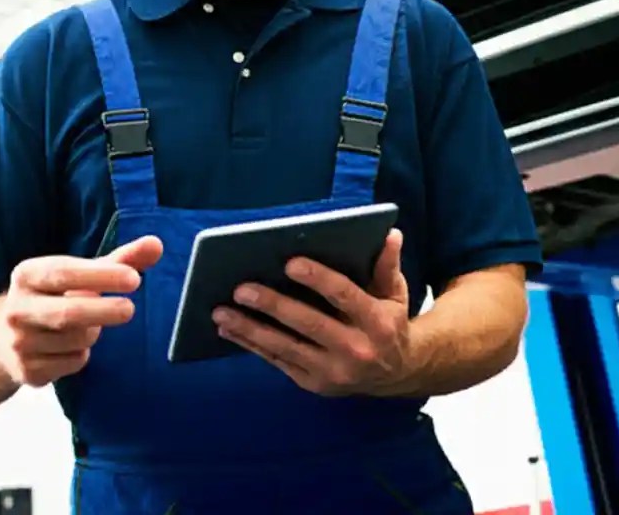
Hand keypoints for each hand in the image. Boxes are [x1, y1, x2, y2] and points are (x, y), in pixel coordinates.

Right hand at [0, 236, 162, 387]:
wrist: (0, 338)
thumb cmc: (51, 297)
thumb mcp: (78, 274)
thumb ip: (118, 260)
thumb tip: (156, 245)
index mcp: (26, 275)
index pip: (64, 273)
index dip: (101, 276)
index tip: (133, 278)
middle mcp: (17, 308)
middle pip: (68, 312)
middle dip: (104, 310)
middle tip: (129, 308)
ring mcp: (19, 342)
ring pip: (76, 340)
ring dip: (94, 332)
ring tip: (88, 323)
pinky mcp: (28, 371)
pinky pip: (73, 362)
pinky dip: (83, 354)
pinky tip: (72, 346)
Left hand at [213, 229, 413, 396]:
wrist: (397, 375)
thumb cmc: (389, 323)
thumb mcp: (395, 294)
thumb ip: (387, 265)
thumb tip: (389, 234)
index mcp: (378, 323)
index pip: (345, 296)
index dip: (318, 279)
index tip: (289, 263)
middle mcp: (356, 350)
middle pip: (309, 324)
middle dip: (273, 306)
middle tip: (241, 288)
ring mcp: (332, 371)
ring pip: (286, 347)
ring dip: (250, 329)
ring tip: (221, 312)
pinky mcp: (314, 384)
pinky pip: (277, 361)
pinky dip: (251, 345)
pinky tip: (228, 329)